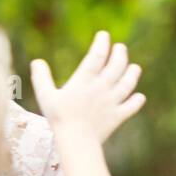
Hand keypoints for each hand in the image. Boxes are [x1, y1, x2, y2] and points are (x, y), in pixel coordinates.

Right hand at [30, 31, 145, 143]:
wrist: (77, 141)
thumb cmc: (59, 118)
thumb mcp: (45, 96)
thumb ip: (41, 77)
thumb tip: (37, 61)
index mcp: (84, 81)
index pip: (97, 55)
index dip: (102, 43)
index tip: (104, 35)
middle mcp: (102, 88)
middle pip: (117, 65)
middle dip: (120, 53)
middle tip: (120, 48)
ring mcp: (112, 102)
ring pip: (128, 83)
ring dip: (133, 73)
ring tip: (134, 67)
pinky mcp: (118, 116)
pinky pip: (132, 106)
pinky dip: (136, 100)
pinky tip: (138, 97)